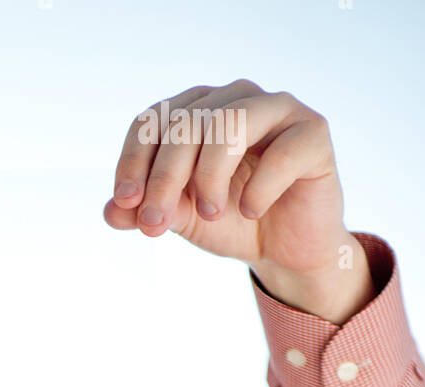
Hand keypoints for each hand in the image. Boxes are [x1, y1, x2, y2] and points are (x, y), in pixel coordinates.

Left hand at [103, 79, 374, 322]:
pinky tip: (250, 212)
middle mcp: (236, 98)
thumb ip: (146, 211)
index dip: (133, 160)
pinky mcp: (313, 132)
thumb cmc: (232, 222)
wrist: (285, 250)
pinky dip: (259, 187)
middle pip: (186, 123)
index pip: (153, 121)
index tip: (125, 202)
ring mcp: (278, 109)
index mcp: (198, 111)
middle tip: (156, 224)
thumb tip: (111, 211)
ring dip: (209, 176)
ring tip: (209, 215)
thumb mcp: (181, 218)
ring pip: (229, 123)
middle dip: (164, 178)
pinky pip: (281, 150)